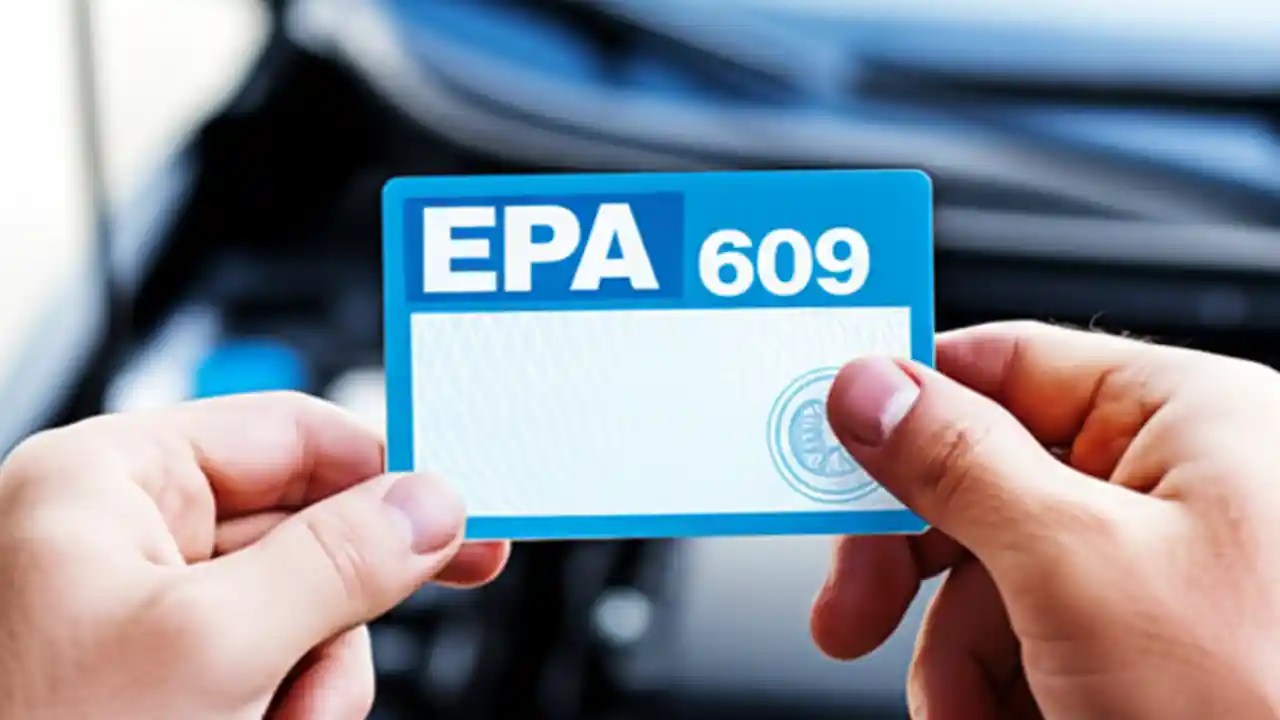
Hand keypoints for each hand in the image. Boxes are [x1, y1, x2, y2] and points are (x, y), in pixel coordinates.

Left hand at [0, 392, 507, 718]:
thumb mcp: (216, 646)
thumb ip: (337, 562)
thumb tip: (428, 504)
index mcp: (108, 482)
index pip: (289, 434)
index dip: (385, 468)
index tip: (462, 504)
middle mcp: (125, 536)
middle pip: (308, 526)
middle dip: (347, 598)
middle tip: (457, 578)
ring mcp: (146, 614)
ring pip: (303, 609)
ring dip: (321, 673)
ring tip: (288, 719)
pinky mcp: (168, 679)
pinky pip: (277, 666)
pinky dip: (295, 707)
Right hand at [811, 322, 1279, 718]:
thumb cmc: (1265, 706)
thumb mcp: (1078, 570)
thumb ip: (958, 463)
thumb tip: (867, 387)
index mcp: (1188, 418)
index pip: (1001, 364)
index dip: (902, 406)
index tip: (825, 452)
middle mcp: (1176, 484)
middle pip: (980, 481)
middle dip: (913, 569)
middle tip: (849, 616)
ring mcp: (1162, 572)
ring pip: (993, 579)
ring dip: (958, 659)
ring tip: (971, 716)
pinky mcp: (1146, 649)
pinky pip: (1029, 641)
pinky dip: (998, 692)